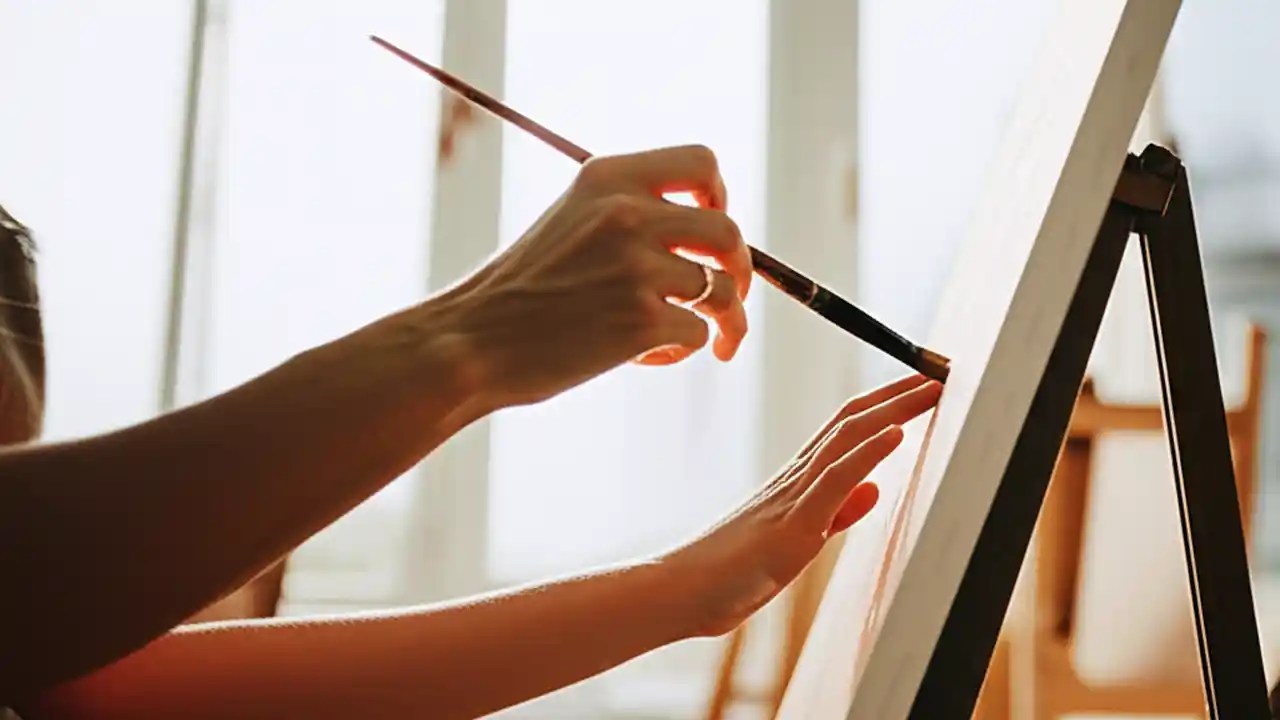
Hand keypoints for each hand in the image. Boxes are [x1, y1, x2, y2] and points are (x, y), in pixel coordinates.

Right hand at [444, 145, 752, 407]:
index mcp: (607, 178)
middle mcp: (627, 214)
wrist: (469, 342)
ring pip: (721, 290)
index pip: (701, 163)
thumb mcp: (569, 222)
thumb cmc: (519, 292)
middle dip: (740, 269)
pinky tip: (645, 358)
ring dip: (725, 321)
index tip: (709, 233)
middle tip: (729, 295)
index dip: (721, 197)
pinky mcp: (640, 321)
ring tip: (712, 341)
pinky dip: (679, 350)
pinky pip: (696, 334)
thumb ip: (628, 216)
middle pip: (727, 232)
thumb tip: (705, 241)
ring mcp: (636, 268)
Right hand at [662, 375, 942, 636]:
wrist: (681, 591)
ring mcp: (793, 498)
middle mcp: (795, 479)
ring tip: (929, 389)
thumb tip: (874, 488)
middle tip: (936, 374)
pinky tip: (895, 433)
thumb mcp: (799, 542)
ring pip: (846, 438)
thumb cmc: (730, 573)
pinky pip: (834, 479)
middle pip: (852, 422)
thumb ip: (836, 514)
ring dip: (892, 410)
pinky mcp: (793, 526)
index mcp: (795, 484)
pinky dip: (867, 452)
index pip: (845, 431)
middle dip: (897, 397)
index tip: (916, 388)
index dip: (883, 406)